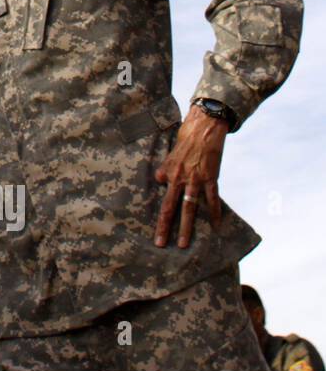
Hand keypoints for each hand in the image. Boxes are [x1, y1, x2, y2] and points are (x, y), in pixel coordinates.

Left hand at [153, 104, 226, 248]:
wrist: (204, 126)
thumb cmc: (186, 138)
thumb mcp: (170, 153)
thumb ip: (165, 169)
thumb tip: (159, 181)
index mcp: (169, 174)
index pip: (162, 201)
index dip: (158, 218)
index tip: (155, 231)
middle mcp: (181, 178)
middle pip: (172, 207)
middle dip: (167, 227)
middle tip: (161, 244)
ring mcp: (196, 179)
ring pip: (190, 207)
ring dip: (188, 226)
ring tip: (185, 243)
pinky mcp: (212, 177)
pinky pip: (213, 198)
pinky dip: (214, 212)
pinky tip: (216, 225)